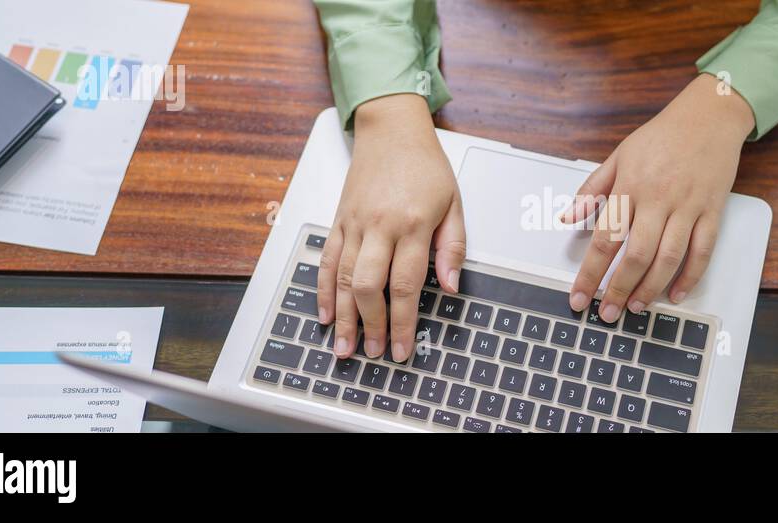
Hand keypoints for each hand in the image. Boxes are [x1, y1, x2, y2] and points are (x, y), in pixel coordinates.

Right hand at [318, 94, 465, 361]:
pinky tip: (326, 315)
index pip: (405, 284)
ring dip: (343, 317)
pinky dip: (323, 290)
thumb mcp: (454, 204)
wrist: (391, 129)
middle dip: (370, 325)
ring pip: (342, 278)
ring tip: (344, 347)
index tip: (401, 348)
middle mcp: (380, 225)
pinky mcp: (338, 219)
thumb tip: (451, 287)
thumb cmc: (425, 166)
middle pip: (368, 286)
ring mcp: (354, 223)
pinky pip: (327, 260)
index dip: (402, 322)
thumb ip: (453, 247)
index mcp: (413, 223)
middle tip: (373, 353)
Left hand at [564, 74, 753, 320]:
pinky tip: (676, 293)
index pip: (604, 238)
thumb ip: (592, 188)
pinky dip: (690, 276)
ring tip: (637, 307)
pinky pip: (702, 251)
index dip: (590, 273)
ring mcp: (688, 206)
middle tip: (607, 313)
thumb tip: (567, 218)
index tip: (579, 296)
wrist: (709, 116)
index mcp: (630, 185)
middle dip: (618, 290)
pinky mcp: (712, 211)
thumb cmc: (662, 135)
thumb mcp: (619, 154)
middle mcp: (658, 198)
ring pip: (668, 258)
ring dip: (650, 288)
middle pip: (635, 255)